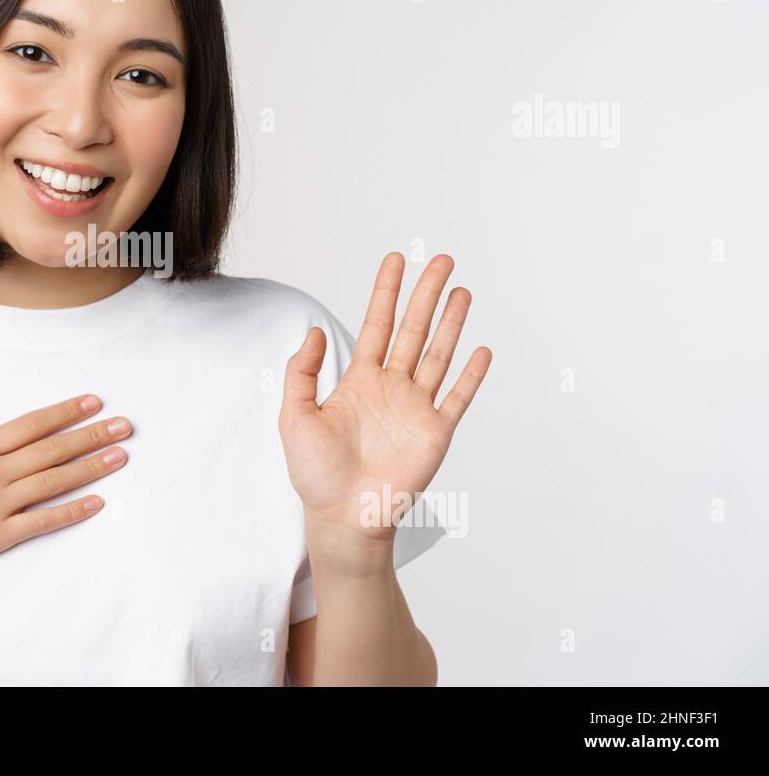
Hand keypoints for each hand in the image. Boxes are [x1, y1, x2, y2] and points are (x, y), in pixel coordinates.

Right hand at [0, 378, 132, 588]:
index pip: (31, 424)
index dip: (65, 412)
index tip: (93, 402)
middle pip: (51, 449)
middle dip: (91, 435)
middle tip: (125, 426)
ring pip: (53, 482)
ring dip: (90, 468)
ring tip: (120, 456)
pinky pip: (41, 522)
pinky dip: (70, 512)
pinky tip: (96, 502)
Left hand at [279, 253, 491, 553]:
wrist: (343, 516)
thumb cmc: (315, 473)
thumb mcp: (294, 416)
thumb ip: (302, 372)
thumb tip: (315, 331)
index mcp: (359, 381)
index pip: (376, 324)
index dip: (386, 292)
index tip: (396, 260)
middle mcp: (391, 388)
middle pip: (413, 330)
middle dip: (427, 294)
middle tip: (443, 260)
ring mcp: (415, 409)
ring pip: (438, 355)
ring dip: (452, 323)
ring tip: (463, 291)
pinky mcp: (435, 433)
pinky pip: (457, 398)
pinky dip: (472, 375)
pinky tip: (481, 350)